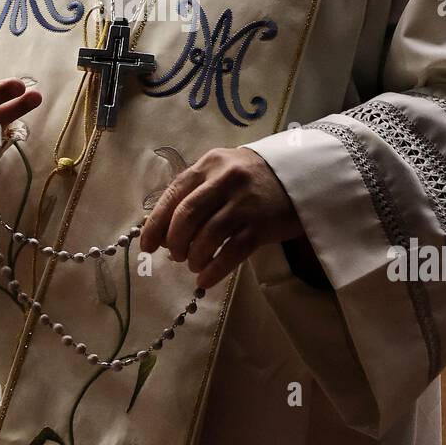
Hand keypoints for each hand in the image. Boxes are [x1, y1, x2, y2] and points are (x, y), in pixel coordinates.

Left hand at [139, 146, 303, 289]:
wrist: (299, 176)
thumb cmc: (249, 179)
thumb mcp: (220, 174)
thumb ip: (193, 194)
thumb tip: (161, 231)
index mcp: (209, 165)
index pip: (173, 195)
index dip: (156, 224)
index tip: (146, 246)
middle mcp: (225, 180)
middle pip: (187, 216)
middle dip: (174, 242)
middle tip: (175, 256)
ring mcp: (245, 203)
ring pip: (207, 236)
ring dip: (194, 257)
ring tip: (194, 265)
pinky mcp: (262, 225)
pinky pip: (231, 252)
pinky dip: (214, 270)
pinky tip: (205, 279)